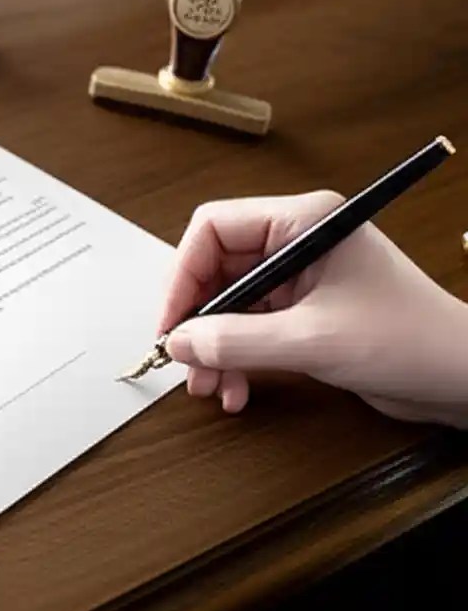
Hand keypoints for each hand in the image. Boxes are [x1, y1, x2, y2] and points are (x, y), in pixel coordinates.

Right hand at [160, 190, 467, 425]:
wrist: (461, 378)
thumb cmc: (409, 340)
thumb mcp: (311, 341)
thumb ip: (237, 341)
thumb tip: (180, 341)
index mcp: (303, 222)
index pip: (214, 228)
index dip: (183, 275)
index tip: (172, 321)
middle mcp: (298, 242)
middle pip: (216, 269)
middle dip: (198, 319)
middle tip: (186, 360)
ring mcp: (302, 277)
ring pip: (230, 304)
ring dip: (215, 347)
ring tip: (211, 385)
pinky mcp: (306, 310)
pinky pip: (251, 327)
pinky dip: (237, 357)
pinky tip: (238, 388)